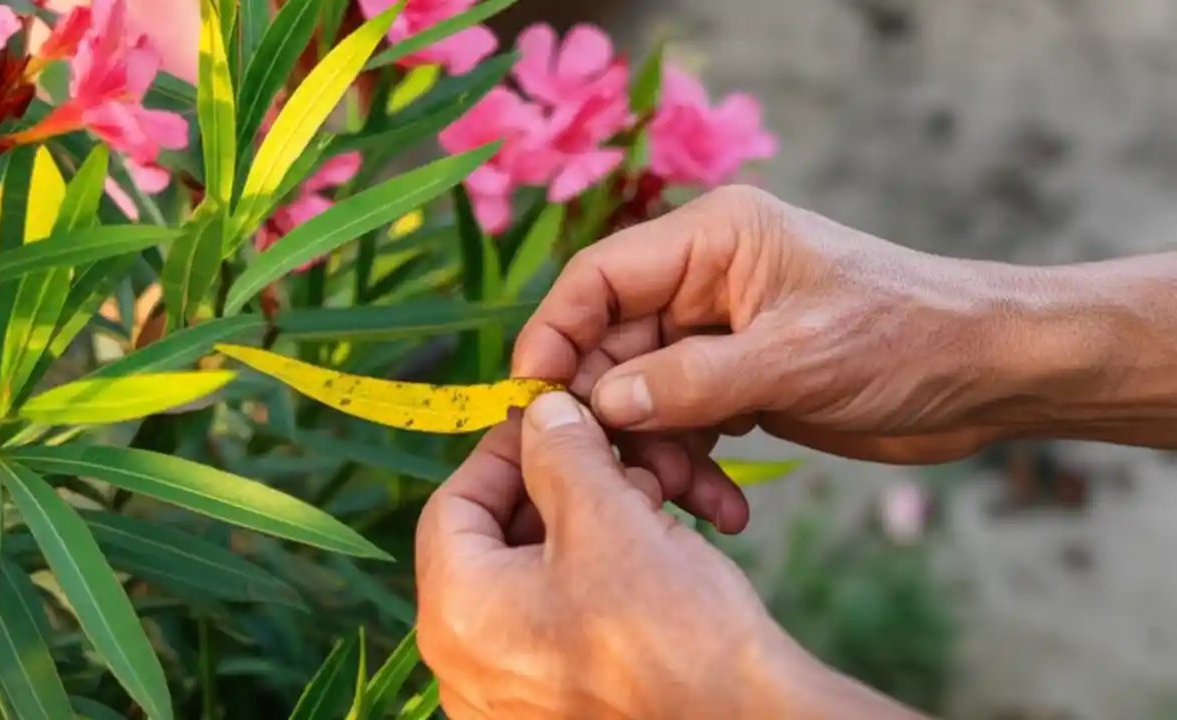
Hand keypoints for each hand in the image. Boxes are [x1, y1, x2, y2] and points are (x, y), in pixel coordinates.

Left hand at [416, 392, 923, 718]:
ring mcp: (507, 700)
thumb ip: (560, 452)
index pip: (454, 504)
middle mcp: (465, 667)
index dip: (506, 451)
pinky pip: (556, 627)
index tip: (554, 422)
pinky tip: (649, 557)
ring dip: (584, 529)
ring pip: (531, 582)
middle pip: (493, 544)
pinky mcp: (554, 714)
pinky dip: (594, 581)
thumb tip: (541, 415)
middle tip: (612, 462)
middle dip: (556, 489)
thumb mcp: (609, 517)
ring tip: (645, 506)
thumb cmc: (675, 636)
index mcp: (457, 615)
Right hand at [513, 186, 1058, 464]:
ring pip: (640, 394)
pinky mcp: (736, 382)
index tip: (531, 400)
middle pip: (610, 344)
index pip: (598, 277)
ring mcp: (716, 335)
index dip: (555, 335)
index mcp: (710, 239)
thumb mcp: (795, 357)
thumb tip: (600, 403)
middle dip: (610, 413)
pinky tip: (722, 505)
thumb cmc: (905, 337)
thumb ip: (691, 381)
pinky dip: (691, 465)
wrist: (986, 374)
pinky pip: (681, 424)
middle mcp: (702, 281)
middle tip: (616, 476)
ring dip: (654, 451)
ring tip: (688, 497)